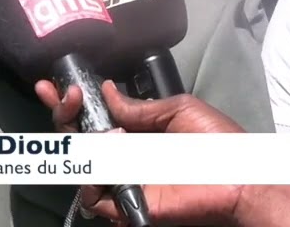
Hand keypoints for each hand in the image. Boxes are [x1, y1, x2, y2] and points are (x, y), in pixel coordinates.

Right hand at [34, 81, 246, 224]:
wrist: (239, 180)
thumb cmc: (218, 142)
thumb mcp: (180, 110)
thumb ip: (141, 107)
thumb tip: (109, 91)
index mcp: (135, 132)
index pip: (94, 116)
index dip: (70, 102)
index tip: (50, 85)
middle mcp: (123, 155)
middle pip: (77, 138)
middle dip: (62, 113)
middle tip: (64, 96)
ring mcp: (123, 180)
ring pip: (79, 165)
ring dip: (81, 141)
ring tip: (107, 131)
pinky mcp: (127, 204)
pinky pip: (94, 196)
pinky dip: (95, 174)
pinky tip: (114, 149)